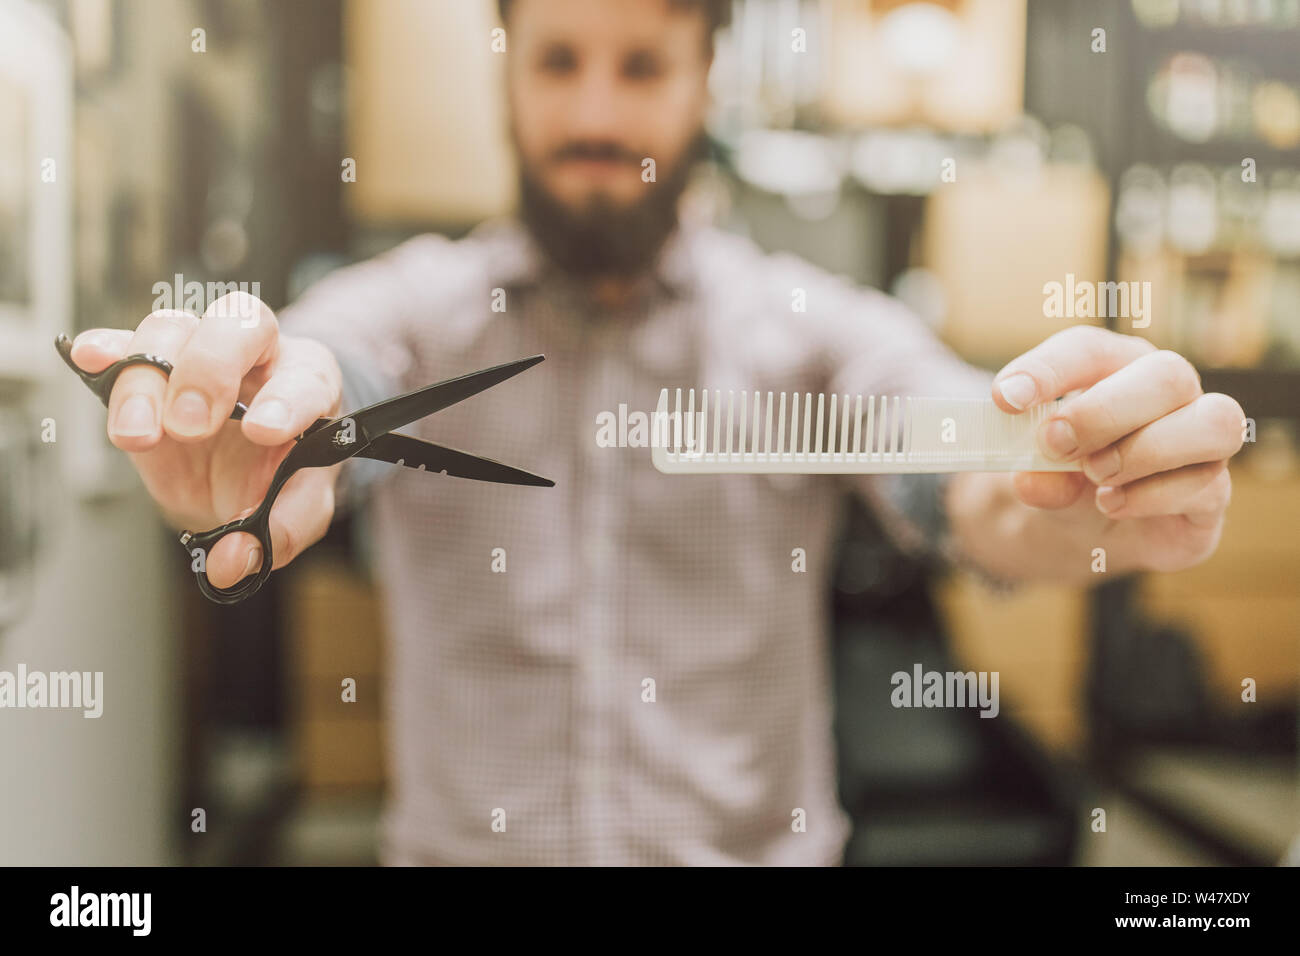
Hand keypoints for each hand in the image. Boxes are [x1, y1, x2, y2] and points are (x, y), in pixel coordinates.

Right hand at [69, 293, 343, 587]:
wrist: (248, 470)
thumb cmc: (282, 472)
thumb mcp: (301, 505)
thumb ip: (282, 529)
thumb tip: (236, 560)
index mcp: (308, 381)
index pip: (305, 376)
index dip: (286, 400)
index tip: (264, 432)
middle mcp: (256, 356)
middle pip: (239, 323)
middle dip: (211, 372)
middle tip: (191, 426)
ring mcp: (197, 354)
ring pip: (173, 331)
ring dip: (150, 380)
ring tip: (140, 435)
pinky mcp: (148, 369)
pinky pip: (124, 343)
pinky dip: (106, 349)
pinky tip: (92, 358)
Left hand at [991, 325, 1243, 572]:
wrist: (1084, 530)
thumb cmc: (1063, 479)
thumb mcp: (1038, 474)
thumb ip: (1036, 471)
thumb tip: (1033, 480)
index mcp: (1116, 369)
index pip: (1091, 348)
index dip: (1049, 369)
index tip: (1006, 399)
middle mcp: (1170, 395)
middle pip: (1167, 373)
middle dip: (1103, 411)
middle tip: (1055, 444)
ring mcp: (1201, 443)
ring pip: (1216, 421)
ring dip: (1145, 450)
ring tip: (1096, 476)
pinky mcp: (1213, 495)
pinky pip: (1210, 485)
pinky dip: (1151, 497)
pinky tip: (1111, 504)